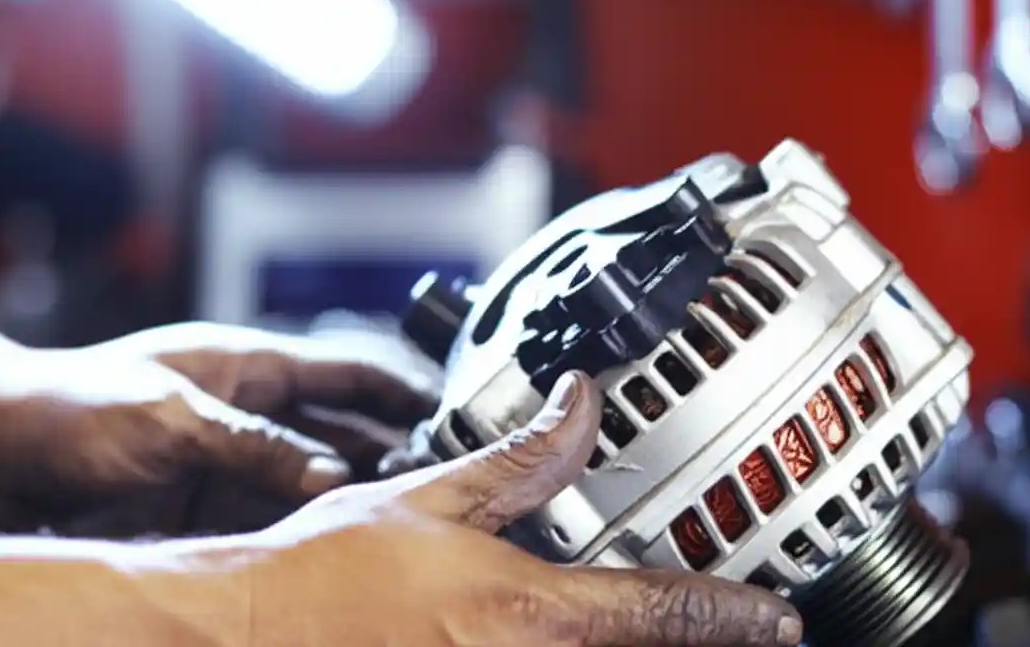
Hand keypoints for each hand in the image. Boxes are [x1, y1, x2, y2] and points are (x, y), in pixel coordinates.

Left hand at [0, 322, 434, 537]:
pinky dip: (309, 534)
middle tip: (437, 485)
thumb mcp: (169, 420)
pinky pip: (276, 520)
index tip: (452, 408)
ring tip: (399, 524)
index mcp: (248, 366)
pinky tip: (335, 551)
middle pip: (344, 433)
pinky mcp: (211, 506)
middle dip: (392, 454)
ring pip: (315, 482)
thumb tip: (331, 476)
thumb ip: (253, 447)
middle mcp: (250, 412)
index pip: (348, 372)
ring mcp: (233, 461)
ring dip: (353, 500)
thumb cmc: (70, 405)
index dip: (404, 386)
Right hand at [237, 371, 803, 645]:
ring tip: (672, 630)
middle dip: (705, 640)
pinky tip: (561, 635)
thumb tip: (577, 406)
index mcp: (529, 611)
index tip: (781, 612)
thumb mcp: (431, 498)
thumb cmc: (324, 577)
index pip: (667, 612)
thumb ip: (521, 458)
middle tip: (744, 623)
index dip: (738, 612)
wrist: (248, 638)